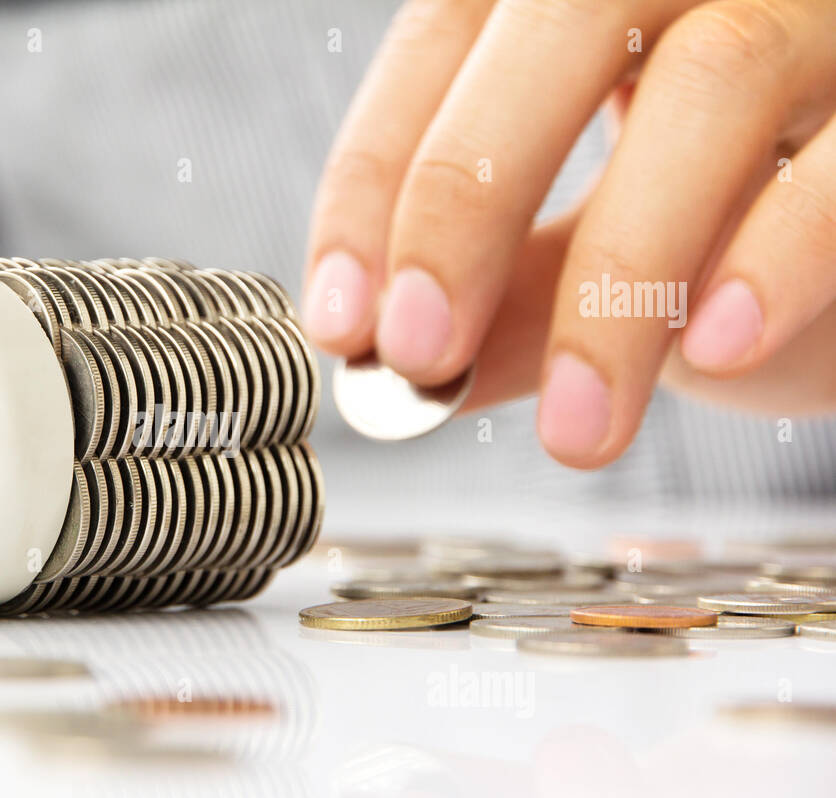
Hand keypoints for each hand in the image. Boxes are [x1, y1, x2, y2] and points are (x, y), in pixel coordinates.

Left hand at [304, 0, 835, 467]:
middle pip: (562, 21)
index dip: (374, 180)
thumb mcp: (597, 247)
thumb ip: (508, 296)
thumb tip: (396, 371)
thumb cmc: (737, 213)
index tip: (341, 321)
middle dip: (466, 199)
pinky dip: (777, 255)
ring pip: (714, 82)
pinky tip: (718, 347)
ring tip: (577, 425)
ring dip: (618, 278)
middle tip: (419, 353)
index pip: (445, 35)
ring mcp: (820, 11)